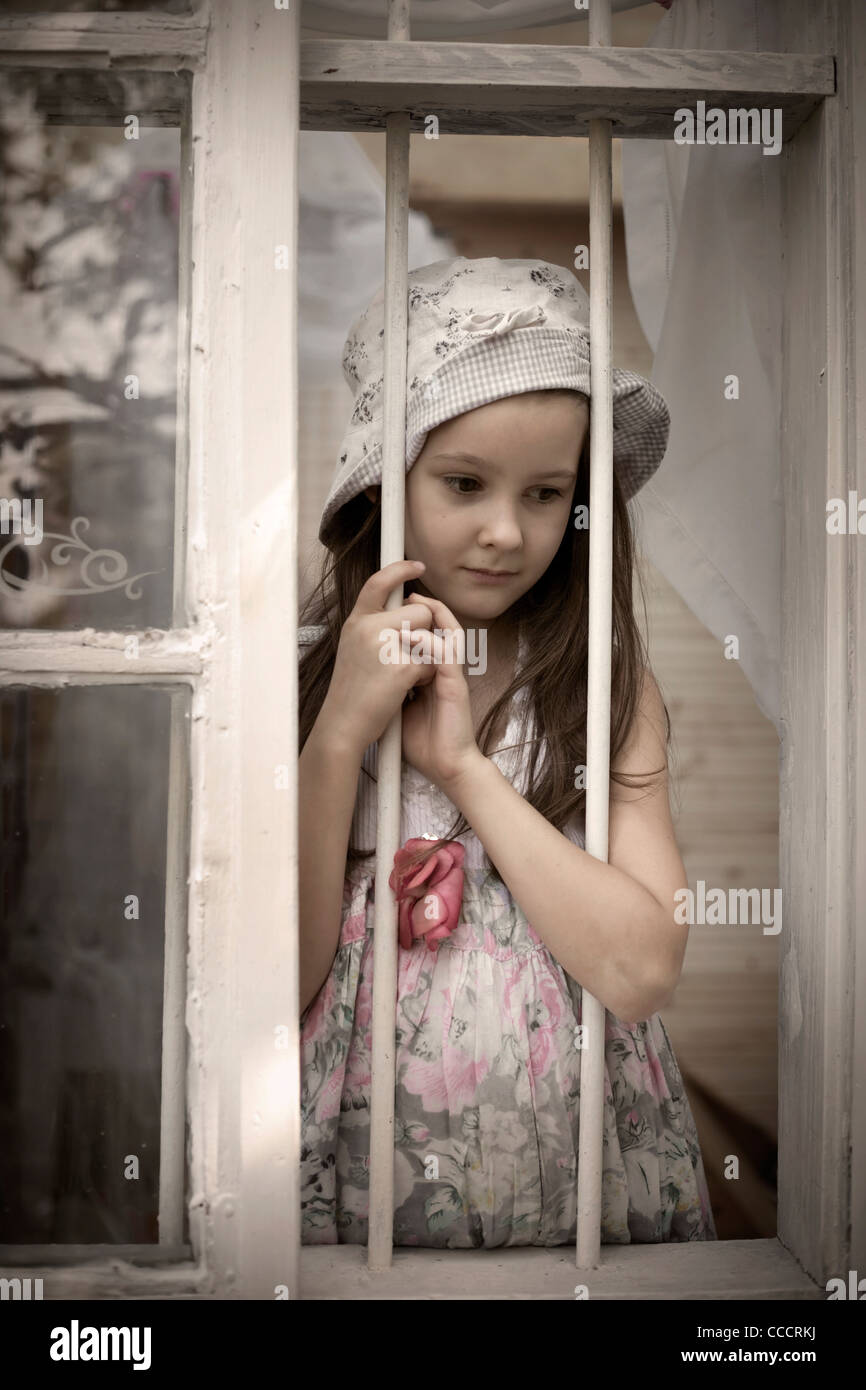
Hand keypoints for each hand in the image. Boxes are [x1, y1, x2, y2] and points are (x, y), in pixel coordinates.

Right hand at [318, 559, 438, 754]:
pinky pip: (432, 661)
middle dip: (423, 633)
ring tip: (402, 674)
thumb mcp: (353, 647)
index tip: (417, 566)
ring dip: (426, 654)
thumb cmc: (351, 692)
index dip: (400, 570)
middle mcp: (368, 627)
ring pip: (429, 635)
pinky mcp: (401, 667)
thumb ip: (373, 626)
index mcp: (356, 621)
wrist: (343, 724)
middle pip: (419, 611)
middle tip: (404, 657)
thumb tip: (402, 607)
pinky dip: (425, 677)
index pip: (379, 582)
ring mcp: (385, 646)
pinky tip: (405, 689)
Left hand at [399, 593, 483, 790]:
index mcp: (431, 670)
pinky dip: (429, 641)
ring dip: (431, 614)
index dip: (415, 612)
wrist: (445, 765)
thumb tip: (368, 666)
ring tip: (414, 601)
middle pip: (440, 623)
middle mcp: (443, 668)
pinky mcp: (456, 685)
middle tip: (404, 594)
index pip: (427, 631)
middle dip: (422, 605)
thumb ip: (391, 682)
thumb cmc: (423, 740)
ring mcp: (452, 674)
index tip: (395, 598)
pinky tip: (412, 637)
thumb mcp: (399, 702)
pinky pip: (447, 653)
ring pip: (449, 631)